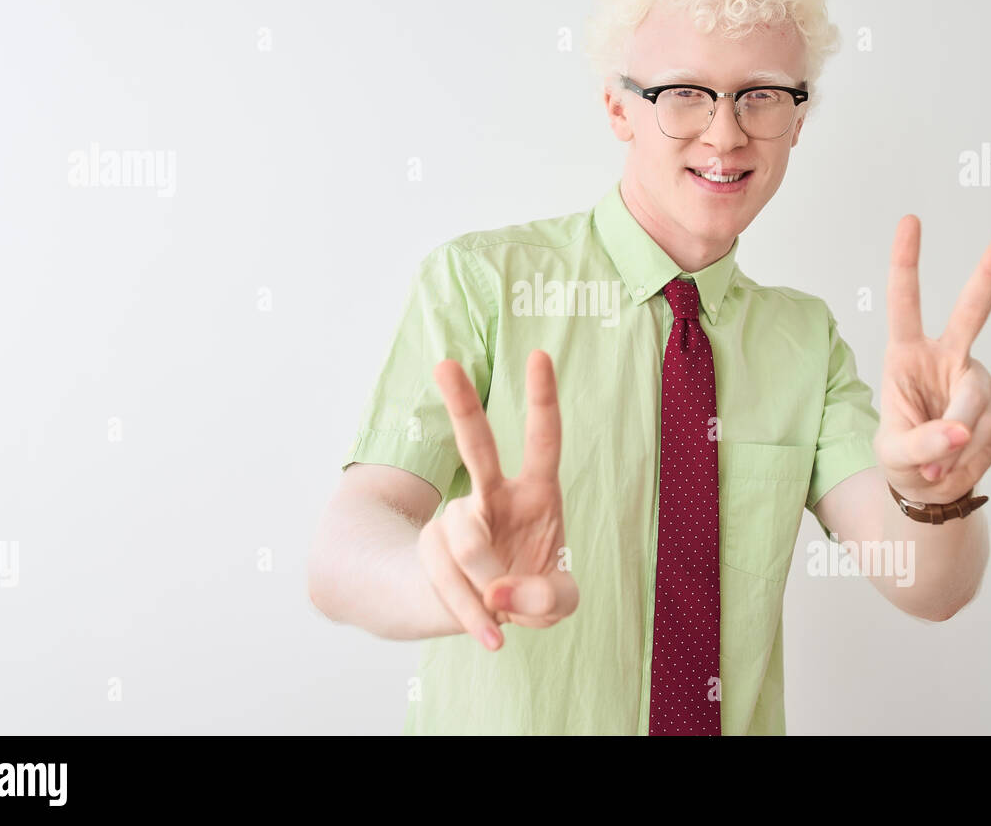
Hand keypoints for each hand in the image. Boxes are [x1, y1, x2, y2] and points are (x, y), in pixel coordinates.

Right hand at [417, 349, 578, 650]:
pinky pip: (453, 581)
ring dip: (490, 584)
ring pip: (467, 541)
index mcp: (536, 493)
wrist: (480, 613)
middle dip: (461, 403)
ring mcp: (457, 520)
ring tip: (502, 601)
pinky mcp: (432, 549)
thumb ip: (548, 598)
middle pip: (475, 445)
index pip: (542, 440)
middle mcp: (493, 495)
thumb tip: (499, 590)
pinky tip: (492, 636)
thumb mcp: (558, 600)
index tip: (538, 355)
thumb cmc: (530, 590)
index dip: (542, 399)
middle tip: (444, 364)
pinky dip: (476, 616)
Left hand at [873, 215, 990, 504]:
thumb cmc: (903, 457)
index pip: (904, 302)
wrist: (931, 485)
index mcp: (906, 354)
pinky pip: (989, 429)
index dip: (907, 262)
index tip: (910, 221)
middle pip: (974, 308)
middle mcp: (946, 356)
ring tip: (936, 464)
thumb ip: (922, 442)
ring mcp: (977, 378)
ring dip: (956, 441)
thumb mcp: (896, 453)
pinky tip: (959, 460)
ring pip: (975, 402)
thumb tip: (959, 432)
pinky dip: (972, 453)